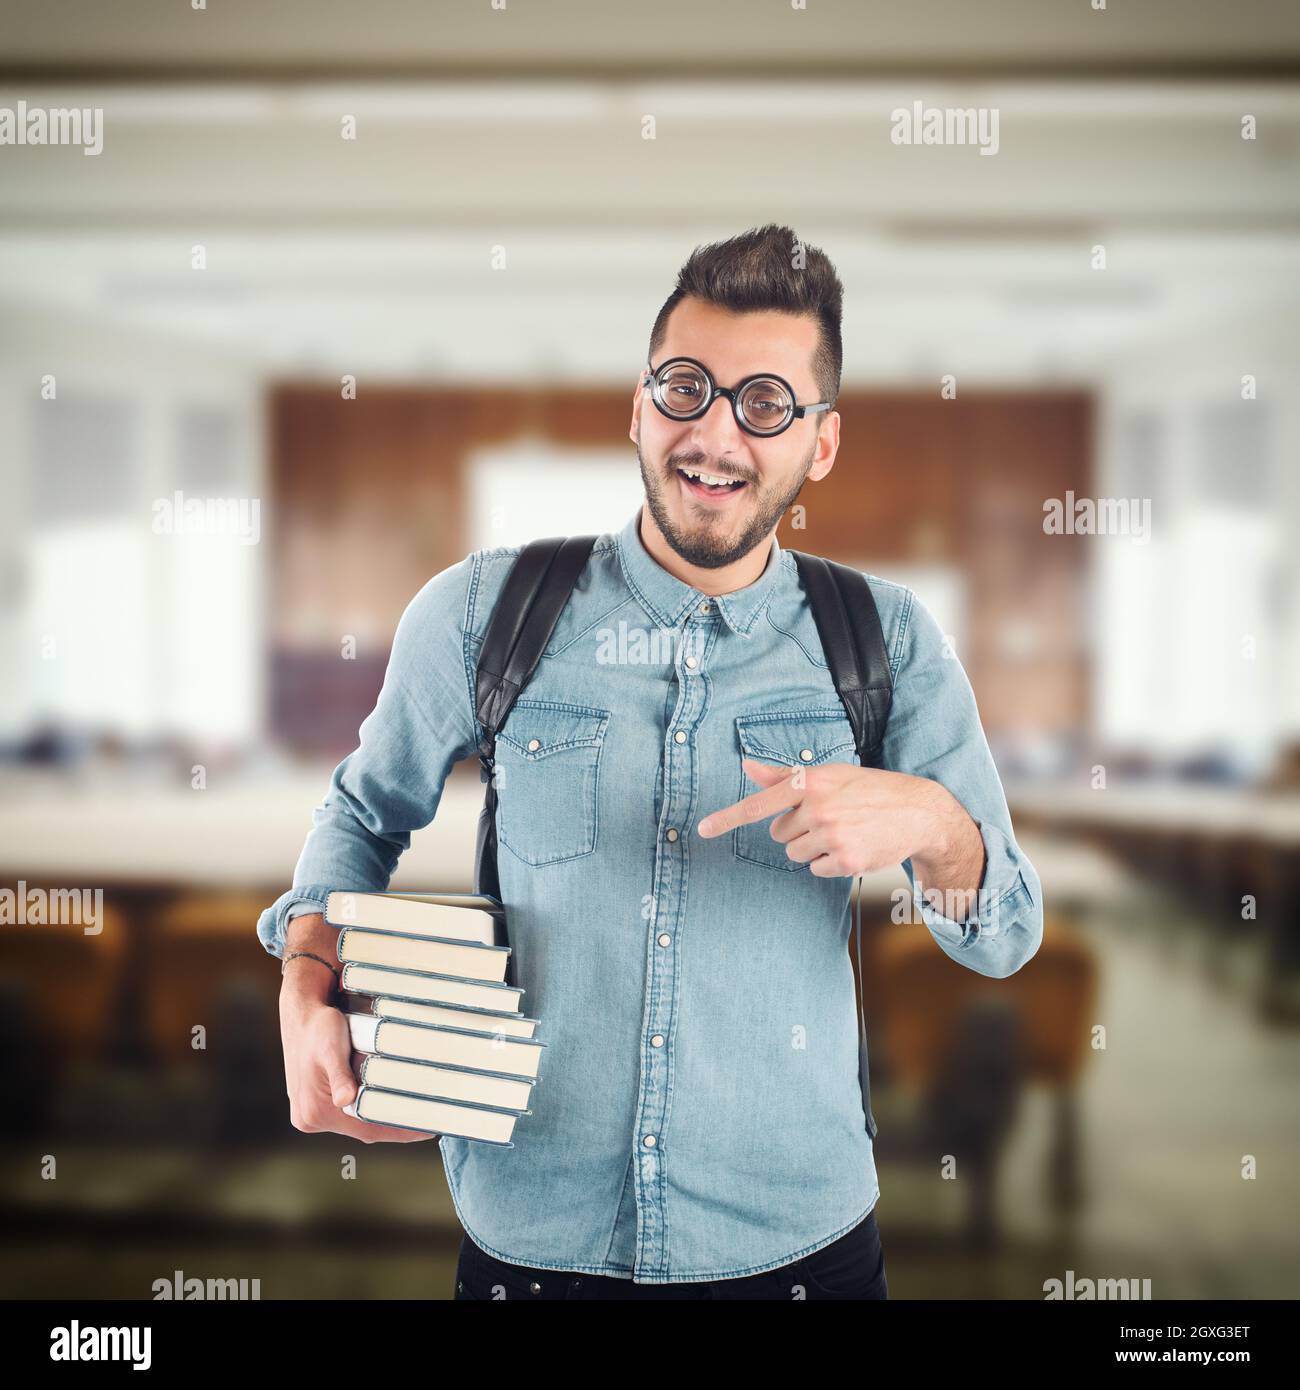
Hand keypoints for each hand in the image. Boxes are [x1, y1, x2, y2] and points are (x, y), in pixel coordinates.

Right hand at [280, 914, 433, 1143]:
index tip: (426, 1130)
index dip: (398, 1131)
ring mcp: (311, 1112)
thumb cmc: (317, 1027)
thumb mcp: (331, 1048)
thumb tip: (344, 1100)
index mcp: (314, 1111)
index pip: (366, 1130)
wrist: (300, 1014)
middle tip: (427, 1119)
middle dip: (394, 1124)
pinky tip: (389, 1102)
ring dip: (382, 1116)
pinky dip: (370, 1109)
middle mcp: (310, 1117)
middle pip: (363, 1129)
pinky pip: (350, 1113)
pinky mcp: (316, 1103)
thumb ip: (339, 1075)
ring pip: (358, 1122)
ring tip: (414, 1111)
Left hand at [697, 757, 983, 895]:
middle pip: (779, 834)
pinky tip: (852, 846)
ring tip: (843, 830)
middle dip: (798, 830)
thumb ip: (783, 776)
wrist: (916, 811)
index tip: (702, 829)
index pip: (759, 804)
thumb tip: (746, 765)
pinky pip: (816, 869)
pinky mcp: (846, 860)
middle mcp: (817, 808)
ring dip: (813, 847)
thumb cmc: (867, 788)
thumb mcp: (827, 775)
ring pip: (796, 854)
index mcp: (809, 783)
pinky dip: (829, 863)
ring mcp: (832, 836)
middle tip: (829, 817)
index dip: (727, 818)